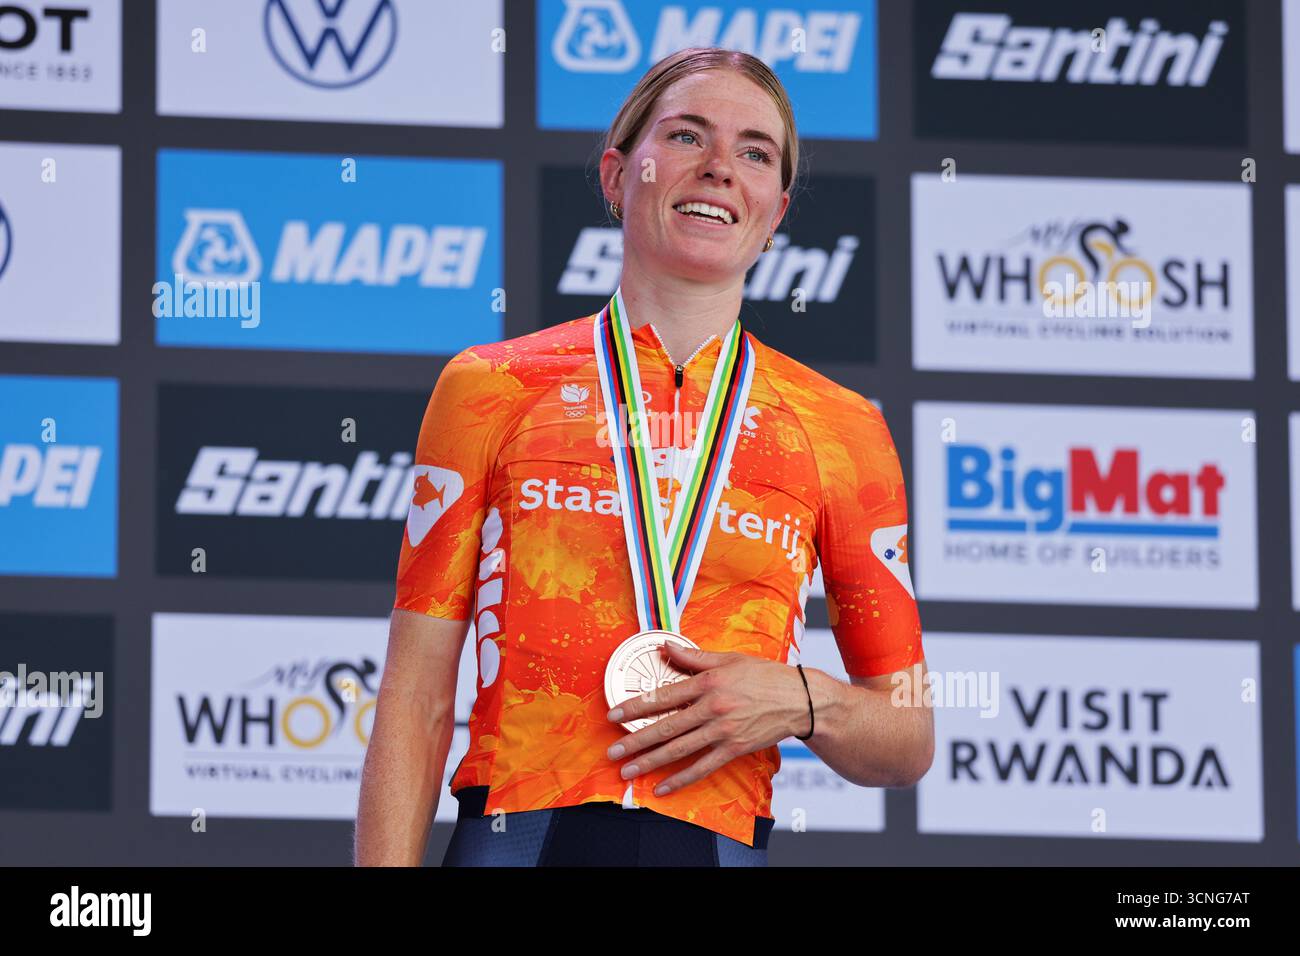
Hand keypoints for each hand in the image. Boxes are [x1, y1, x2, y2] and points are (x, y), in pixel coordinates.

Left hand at [604, 642, 811, 795]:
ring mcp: (723, 731)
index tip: (614, 715)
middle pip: (666, 727)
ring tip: (628, 770)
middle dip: (636, 740)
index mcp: (708, 682)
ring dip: (651, 762)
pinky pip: (702, 768)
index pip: (663, 696)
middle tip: (613, 751)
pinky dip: (681, 780)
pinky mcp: (734, 749)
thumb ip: (694, 657)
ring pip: (679, 750)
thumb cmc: (765, 675)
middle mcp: (712, 708)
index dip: (635, 706)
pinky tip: (662, 787)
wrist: (799, 699)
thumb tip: (665, 647)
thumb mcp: (729, 659)